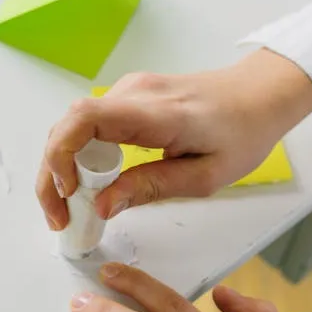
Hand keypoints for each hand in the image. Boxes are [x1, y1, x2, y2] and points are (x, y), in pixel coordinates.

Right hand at [37, 49, 311, 229]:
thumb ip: (150, 188)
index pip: (84, 119)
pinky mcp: (126, 99)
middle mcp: (133, 93)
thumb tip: (101, 205)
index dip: (61, 156)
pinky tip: (88, 186)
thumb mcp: (205, 176)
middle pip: (67, 127)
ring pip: (72, 128)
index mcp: (156, 113)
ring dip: (61, 169)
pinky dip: (78, 158)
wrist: (259, 95)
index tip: (68, 194)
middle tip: (61, 219)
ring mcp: (127, 92)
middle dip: (52, 176)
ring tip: (70, 209)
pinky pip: (88, 127)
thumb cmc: (242, 133)